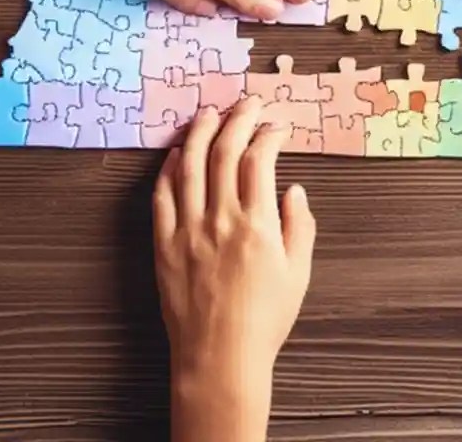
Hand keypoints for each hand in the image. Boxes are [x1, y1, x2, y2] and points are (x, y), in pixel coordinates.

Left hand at [153, 99, 315, 441]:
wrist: (220, 358)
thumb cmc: (265, 320)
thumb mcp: (299, 273)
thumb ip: (300, 226)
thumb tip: (293, 189)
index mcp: (258, 225)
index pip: (260, 160)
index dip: (270, 134)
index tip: (278, 125)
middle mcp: (221, 220)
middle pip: (225, 152)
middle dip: (238, 119)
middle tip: (247, 103)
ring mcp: (187, 231)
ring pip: (189, 166)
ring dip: (199, 133)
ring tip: (208, 113)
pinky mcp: (163, 246)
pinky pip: (162, 197)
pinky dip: (168, 170)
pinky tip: (176, 154)